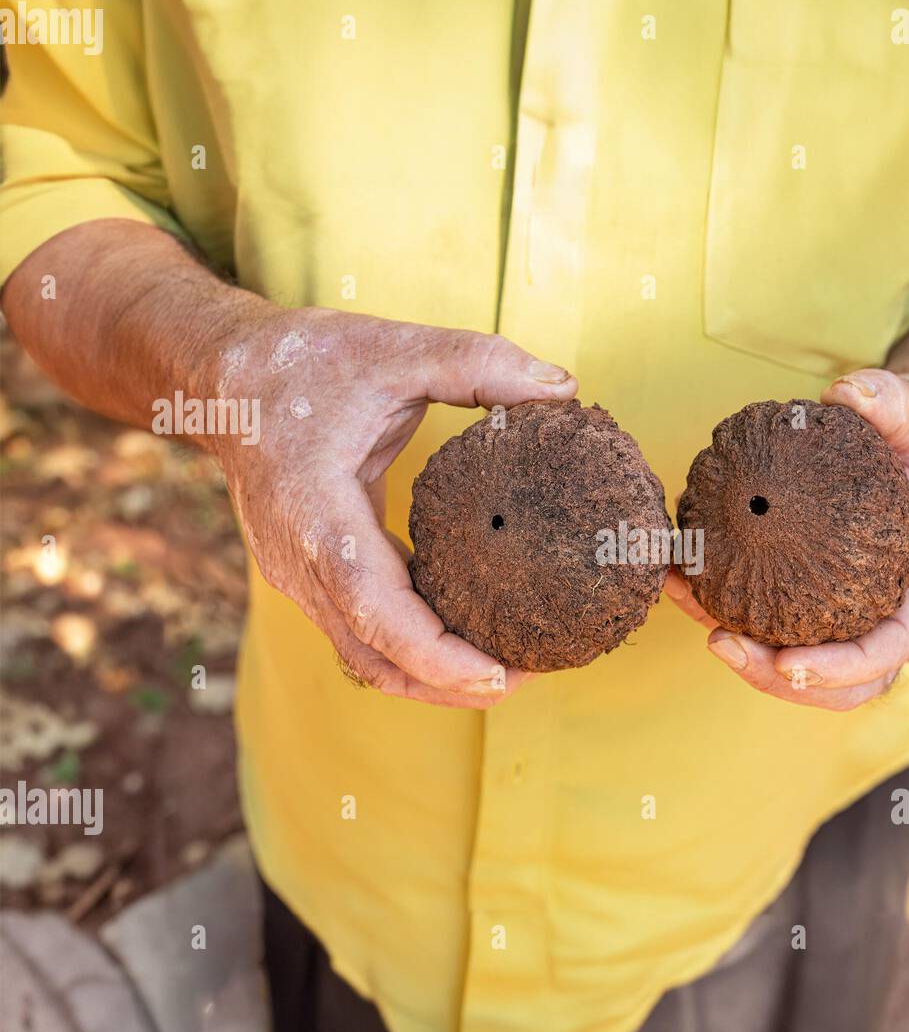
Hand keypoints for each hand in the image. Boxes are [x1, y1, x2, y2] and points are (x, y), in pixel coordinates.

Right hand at [201, 305, 577, 705]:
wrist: (222, 378)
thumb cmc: (301, 364)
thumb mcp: (392, 348)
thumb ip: (477, 363)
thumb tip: (562, 387)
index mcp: (316, 513)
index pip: (375, 610)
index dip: (437, 654)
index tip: (498, 675)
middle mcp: (301, 561)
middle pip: (376, 656)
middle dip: (449, 683)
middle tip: (528, 677)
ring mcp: (300, 576)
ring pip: (367, 656)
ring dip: (431, 676)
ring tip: (508, 670)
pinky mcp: (312, 576)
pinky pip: (364, 631)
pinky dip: (414, 648)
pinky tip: (467, 637)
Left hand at [665, 367, 908, 709]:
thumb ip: (894, 399)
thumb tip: (848, 392)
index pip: (897, 641)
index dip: (844, 665)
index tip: (789, 662)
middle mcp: (905, 605)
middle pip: (852, 679)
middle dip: (785, 677)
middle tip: (723, 643)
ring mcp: (868, 607)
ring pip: (814, 661)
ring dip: (752, 656)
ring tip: (694, 616)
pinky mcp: (832, 595)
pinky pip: (788, 620)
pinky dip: (738, 609)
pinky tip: (685, 579)